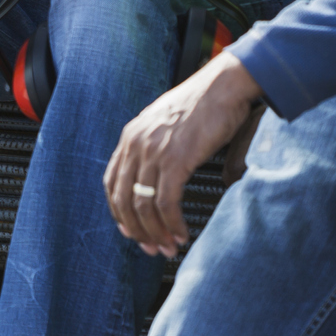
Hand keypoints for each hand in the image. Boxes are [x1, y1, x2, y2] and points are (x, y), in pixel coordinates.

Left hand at [104, 52, 265, 257]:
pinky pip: (166, 202)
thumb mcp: (165, 124)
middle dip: (137, 231)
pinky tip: (182, 233)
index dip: (118, 212)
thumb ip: (155, 146)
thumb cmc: (202, 104)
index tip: (131, 231)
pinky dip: (172, 224)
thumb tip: (158, 177)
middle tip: (152, 249)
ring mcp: (153, 152)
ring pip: (143, 205)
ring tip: (169, 247)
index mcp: (130, 136)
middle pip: (123, 199)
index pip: (112, 182)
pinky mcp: (175, 159)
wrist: (223, 86)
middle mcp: (136, 144)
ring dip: (156, 233)